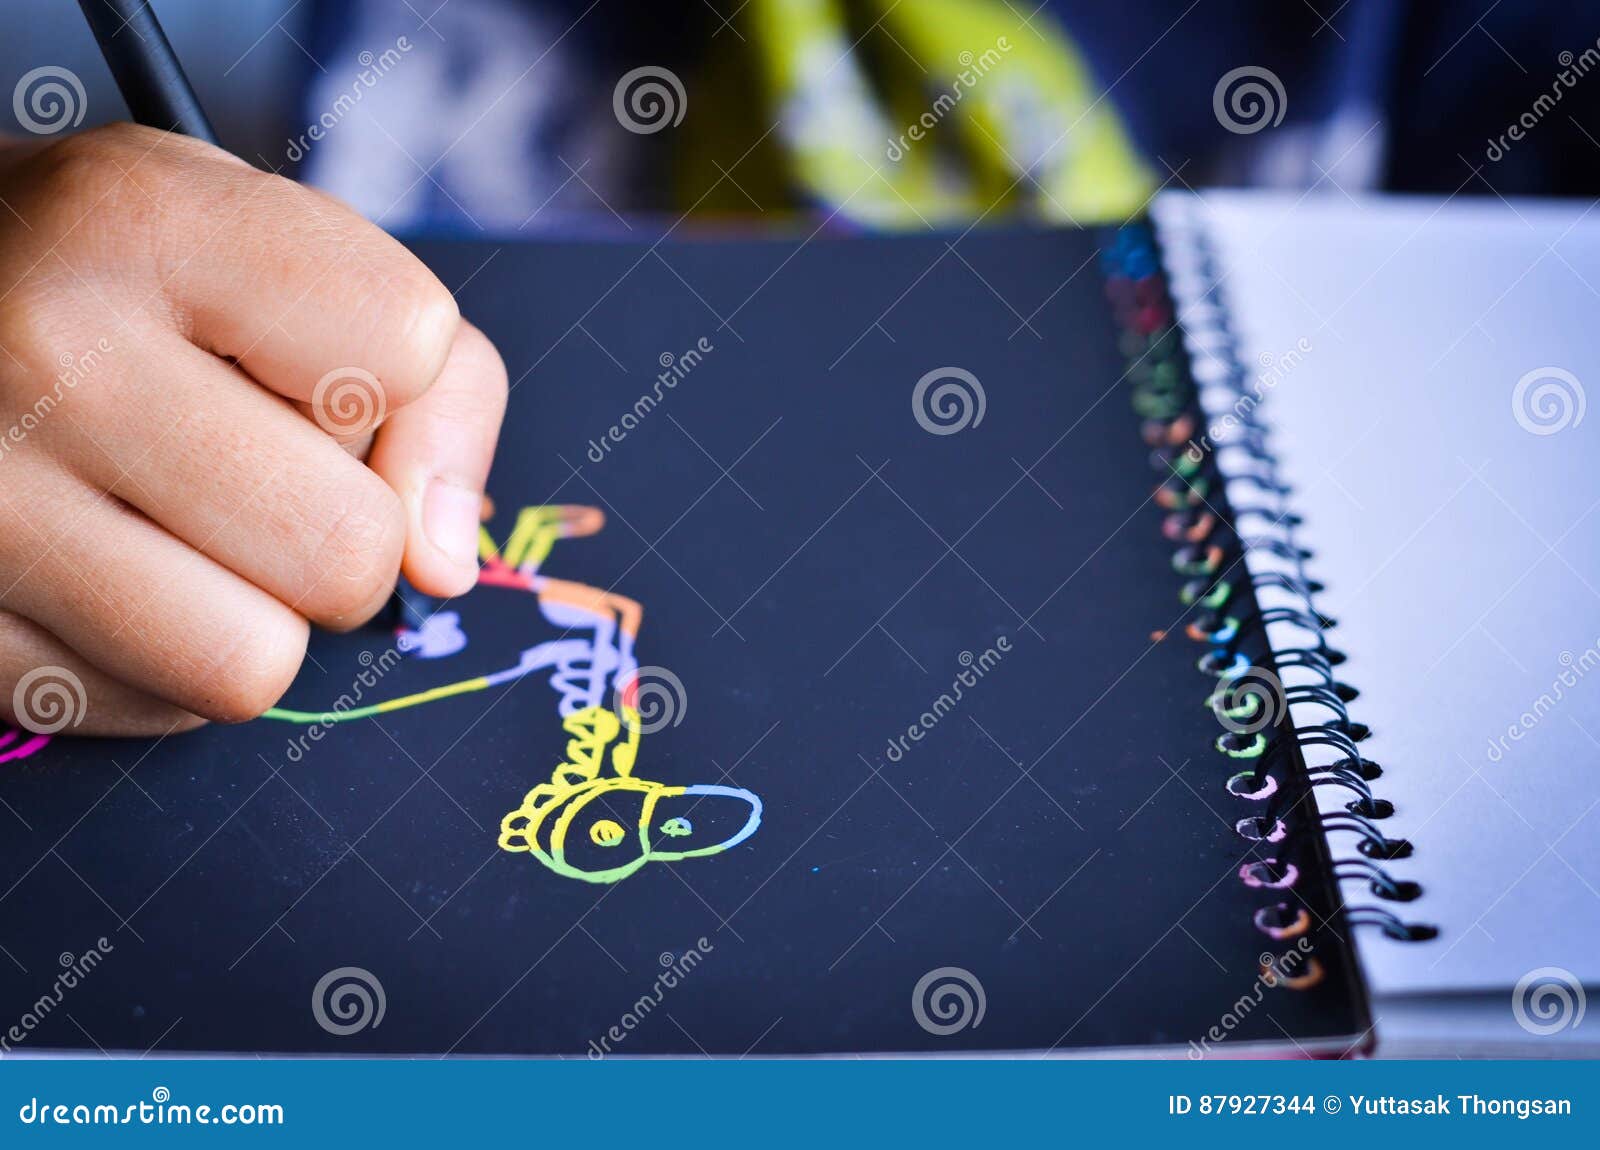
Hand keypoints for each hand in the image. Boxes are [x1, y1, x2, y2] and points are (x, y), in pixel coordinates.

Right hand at [0, 124, 506, 734]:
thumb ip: (438, 389)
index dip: (390, 372)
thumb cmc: (152, 289)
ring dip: (258, 614)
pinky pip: (152, 709)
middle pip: (345, 550)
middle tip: (262, 470)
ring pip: (250, 665)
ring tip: (190, 528)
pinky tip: (113, 573)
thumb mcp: (299, 258)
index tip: (304, 352)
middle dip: (343, 529)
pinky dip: (163, 663)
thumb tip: (442, 567)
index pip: (405, 348)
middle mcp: (40, 350)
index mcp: (144, 220)